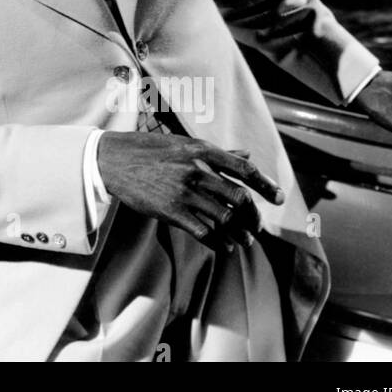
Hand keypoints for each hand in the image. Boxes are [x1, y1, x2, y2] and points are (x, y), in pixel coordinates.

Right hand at [96, 133, 282, 252]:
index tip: (278, 197)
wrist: (113, 160)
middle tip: (257, 225)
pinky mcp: (171, 211)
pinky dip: (220, 243)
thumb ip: (216, 153)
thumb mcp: (183, 144)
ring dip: (240, 233)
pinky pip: (205, 232)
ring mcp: (184, 192)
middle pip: (240, 198)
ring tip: (245, 240)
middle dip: (254, 216)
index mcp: (201, 151)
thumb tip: (246, 154)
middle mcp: (196, 170)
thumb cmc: (149, 150)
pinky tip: (225, 247)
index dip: (265, 185)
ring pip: (226, 218)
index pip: (244, 169)